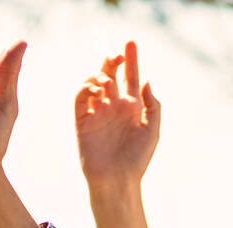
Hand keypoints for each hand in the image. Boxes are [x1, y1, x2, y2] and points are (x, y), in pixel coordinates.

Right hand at [76, 41, 160, 190]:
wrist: (118, 180)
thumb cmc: (137, 159)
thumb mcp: (152, 129)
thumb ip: (152, 105)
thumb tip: (147, 81)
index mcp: (131, 108)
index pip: (130, 78)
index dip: (131, 60)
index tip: (131, 42)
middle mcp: (113, 107)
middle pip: (110, 75)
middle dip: (113, 60)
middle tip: (118, 53)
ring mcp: (97, 112)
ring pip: (94, 83)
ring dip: (100, 75)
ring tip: (108, 81)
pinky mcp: (82, 120)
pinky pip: (80, 98)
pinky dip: (87, 88)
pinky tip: (98, 90)